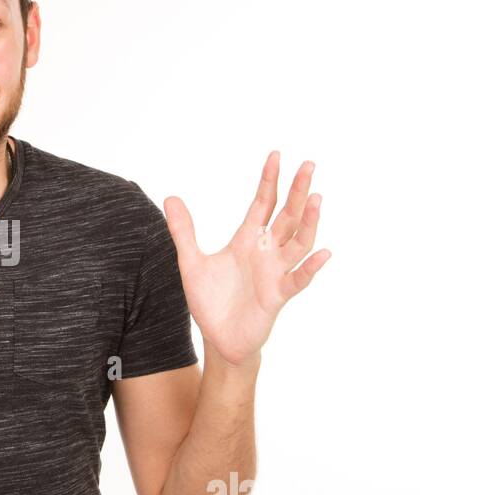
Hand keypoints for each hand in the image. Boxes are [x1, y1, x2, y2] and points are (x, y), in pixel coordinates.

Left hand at [163, 151, 329, 368]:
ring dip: (309, 222)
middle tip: (308, 165)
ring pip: (299, 243)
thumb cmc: (210, 301)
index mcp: (247, 240)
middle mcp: (266, 252)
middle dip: (298, 191)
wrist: (218, 338)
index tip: (275, 155)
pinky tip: (323, 253)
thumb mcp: (192, 262)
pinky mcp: (278, 296)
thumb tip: (170, 198)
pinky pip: (298, 280)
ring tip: (316, 199)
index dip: (269, 181)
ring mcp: (275, 273)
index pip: (263, 203)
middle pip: (287, 216)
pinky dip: (311, 268)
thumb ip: (183, 231)